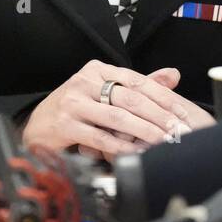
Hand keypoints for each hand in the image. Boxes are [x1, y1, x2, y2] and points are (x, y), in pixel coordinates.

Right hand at [22, 60, 214, 162]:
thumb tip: (173, 74)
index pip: (138, 80)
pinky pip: (100, 137)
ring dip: (145, 131)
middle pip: (130, 98)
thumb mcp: (105, 92)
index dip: (163, 97)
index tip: (183, 113)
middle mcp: (84, 82)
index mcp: (97, 70)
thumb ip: (139, 86)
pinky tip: (138, 152)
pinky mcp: (65, 125)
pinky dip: (122, 146)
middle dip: (159, 116)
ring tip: (164, 141)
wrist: (38, 127)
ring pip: (117, 117)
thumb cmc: (75, 110)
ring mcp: (73, 102)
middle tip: (179, 130)